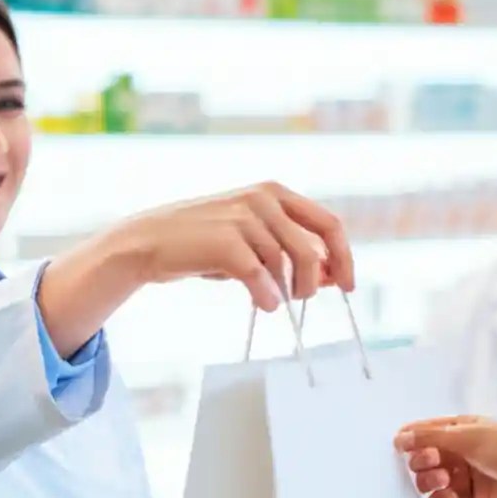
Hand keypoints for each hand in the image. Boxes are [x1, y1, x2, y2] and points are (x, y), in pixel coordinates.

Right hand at [37, 181, 352, 357]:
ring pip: (286, 266)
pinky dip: (267, 296)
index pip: (329, 225)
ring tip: (270, 300)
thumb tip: (333, 276)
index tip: (347, 286)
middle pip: (312, 250)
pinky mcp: (224, 239)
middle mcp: (263, 198)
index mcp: (276, 193)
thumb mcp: (254, 240)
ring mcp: (243, 216)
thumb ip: (291, 251)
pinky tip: (265, 304)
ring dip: (285, 292)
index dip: (344, 258)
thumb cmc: (206, 244)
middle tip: (302, 299)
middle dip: (313, 282)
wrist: (149, 242)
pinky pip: (260, 276)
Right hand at [394, 416, 496, 497]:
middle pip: (422, 458)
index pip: (425, 432)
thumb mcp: (468, 436)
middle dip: (421, 460)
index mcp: (461, 431)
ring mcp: (463, 480)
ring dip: (430, 481)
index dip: (410, 439)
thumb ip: (431, 437)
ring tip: (447, 480)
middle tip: (434, 462)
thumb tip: (399, 438)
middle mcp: (459, 454)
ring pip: (428, 482)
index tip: (400, 446)